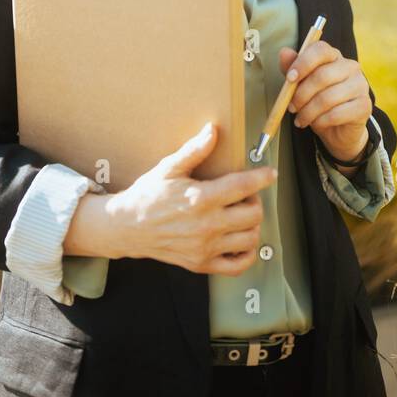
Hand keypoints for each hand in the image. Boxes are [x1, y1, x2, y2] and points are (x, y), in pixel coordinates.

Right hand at [108, 122, 277, 274]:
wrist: (126, 227)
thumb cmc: (148, 195)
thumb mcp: (168, 168)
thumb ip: (194, 151)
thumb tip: (213, 130)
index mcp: (200, 198)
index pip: (243, 186)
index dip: (262, 177)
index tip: (271, 173)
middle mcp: (206, 225)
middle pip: (253, 214)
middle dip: (255, 201)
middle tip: (245, 195)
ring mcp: (205, 248)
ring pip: (250, 239)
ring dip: (253, 225)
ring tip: (242, 215)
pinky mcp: (201, 264)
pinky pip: (237, 265)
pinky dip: (247, 253)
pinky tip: (240, 239)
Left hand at [278, 41, 370, 165]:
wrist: (339, 129)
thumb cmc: (318, 101)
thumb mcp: (302, 84)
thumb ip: (292, 68)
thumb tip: (284, 52)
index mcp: (334, 56)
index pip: (320, 50)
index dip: (303, 63)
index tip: (289, 79)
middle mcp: (351, 67)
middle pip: (322, 76)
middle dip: (301, 94)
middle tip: (291, 107)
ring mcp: (360, 85)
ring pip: (328, 98)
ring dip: (308, 112)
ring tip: (301, 119)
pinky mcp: (365, 106)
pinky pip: (337, 114)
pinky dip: (321, 121)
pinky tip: (316, 124)